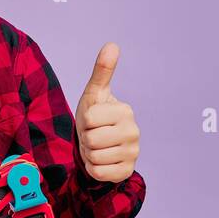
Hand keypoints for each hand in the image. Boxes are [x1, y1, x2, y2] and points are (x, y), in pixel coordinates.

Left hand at [74, 42, 139, 183]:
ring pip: (94, 157)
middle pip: (91, 139)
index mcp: (125, 111)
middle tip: (93, 136)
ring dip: (89, 154)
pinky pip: (98, 173)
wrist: (98, 145)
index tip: (92, 121)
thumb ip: (102, 71)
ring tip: (96, 147)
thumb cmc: (94, 116)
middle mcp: (134, 132)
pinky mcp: (126, 172)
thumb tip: (112, 45)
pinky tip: (101, 160)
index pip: (89, 118)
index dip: (84, 121)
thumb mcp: (94, 93)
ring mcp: (133, 153)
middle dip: (85, 139)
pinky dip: (93, 168)